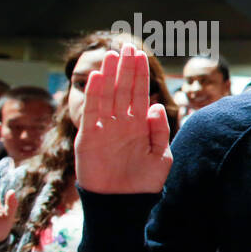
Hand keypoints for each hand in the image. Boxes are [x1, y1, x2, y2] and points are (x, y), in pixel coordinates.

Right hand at [74, 45, 172, 194]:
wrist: (123, 204)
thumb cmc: (143, 184)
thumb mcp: (161, 157)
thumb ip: (160, 132)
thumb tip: (157, 106)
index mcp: (138, 126)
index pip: (139, 94)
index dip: (139, 75)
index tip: (141, 55)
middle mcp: (121, 123)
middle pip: (123, 90)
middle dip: (126, 69)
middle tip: (127, 47)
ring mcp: (104, 129)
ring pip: (107, 96)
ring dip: (110, 75)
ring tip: (112, 55)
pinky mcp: (89, 137)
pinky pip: (92, 112)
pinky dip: (95, 95)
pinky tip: (99, 77)